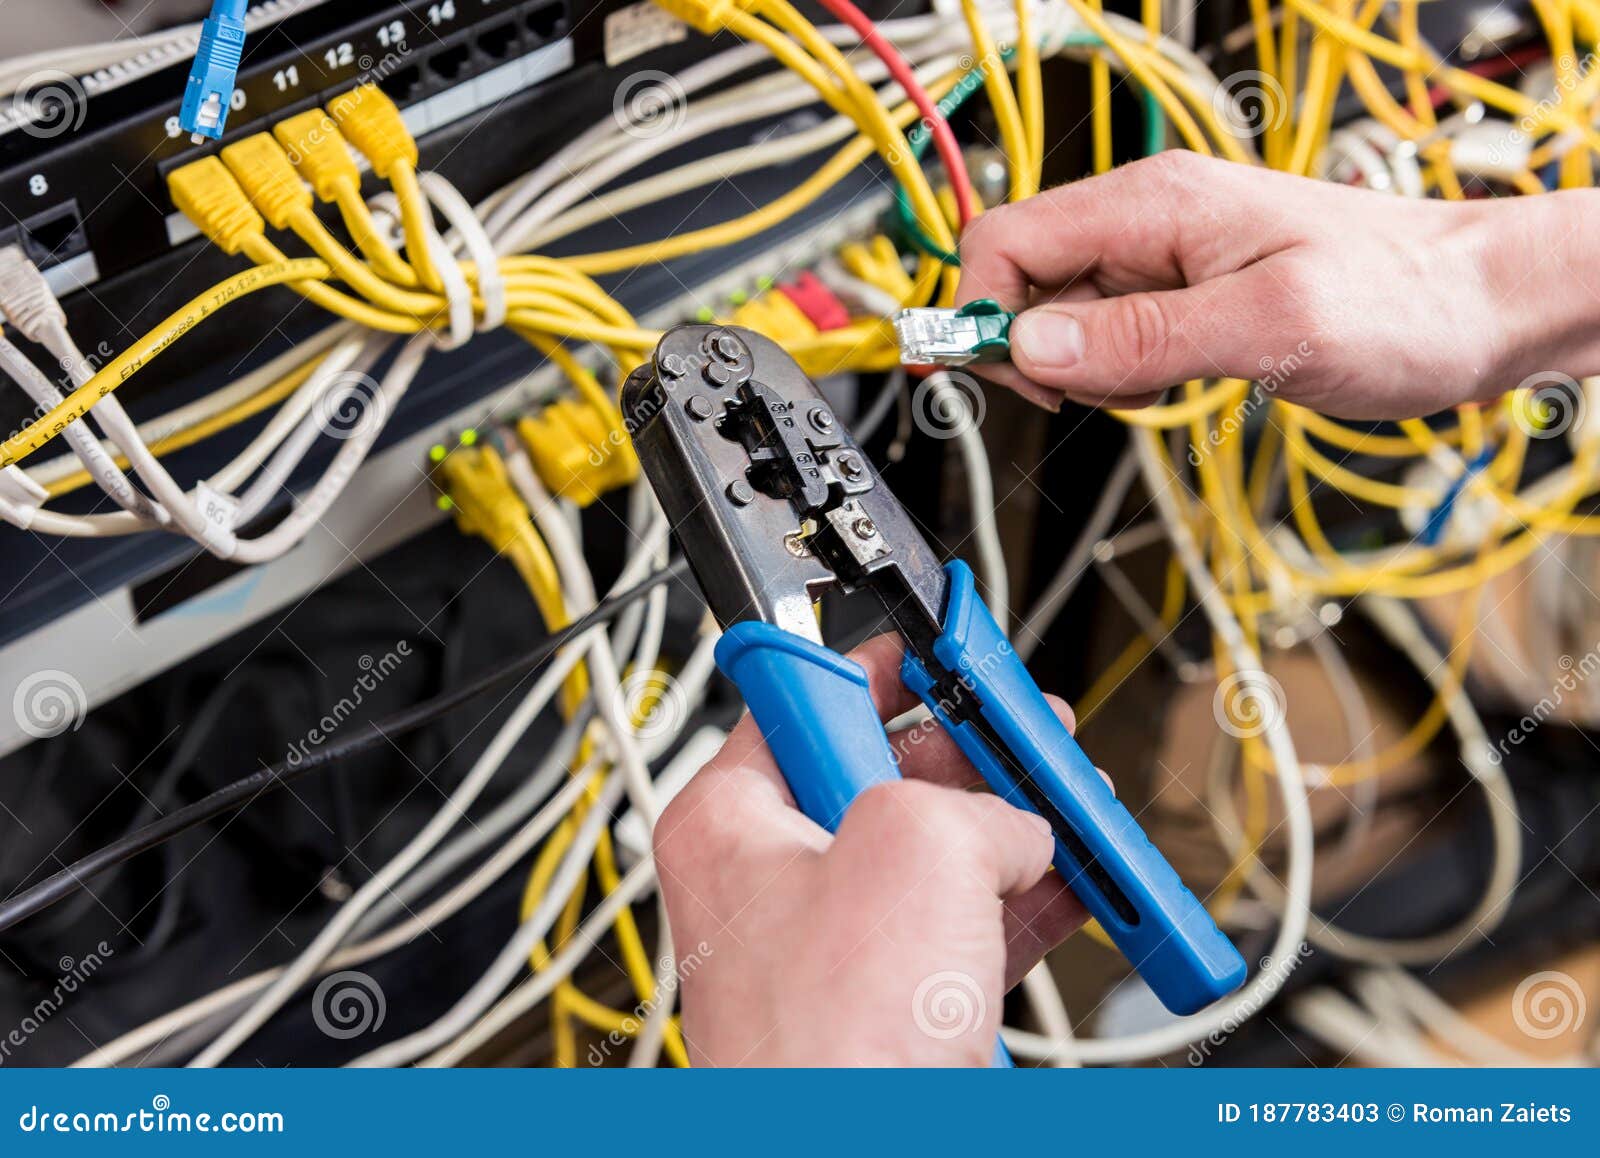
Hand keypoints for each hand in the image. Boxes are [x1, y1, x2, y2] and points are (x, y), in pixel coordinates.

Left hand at [651, 635, 1087, 1065]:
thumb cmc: (832, 1041)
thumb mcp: (914, 844)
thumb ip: (972, 799)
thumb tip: (1013, 821)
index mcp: (732, 820)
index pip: (801, 700)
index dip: (877, 664)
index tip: (931, 644)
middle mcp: (770, 882)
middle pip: (880, 778)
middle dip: (968, 753)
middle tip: (1025, 730)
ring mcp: (829, 951)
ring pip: (932, 859)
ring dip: (1011, 828)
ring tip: (1072, 801)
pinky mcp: (886, 1012)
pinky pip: (961, 934)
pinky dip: (1022, 907)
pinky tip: (1077, 884)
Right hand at [956, 151, 1599, 418]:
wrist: (1479, 309)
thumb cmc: (1403, 302)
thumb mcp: (1267, 328)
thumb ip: (1140, 338)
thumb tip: (1029, 341)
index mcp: (1153, 206)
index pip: (1005, 242)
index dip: (985, 314)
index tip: (1004, 378)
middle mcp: (1147, 224)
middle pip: (1023, 282)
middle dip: (1036, 352)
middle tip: (1095, 395)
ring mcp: (1162, 261)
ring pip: (1062, 319)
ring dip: (1085, 371)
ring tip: (1162, 385)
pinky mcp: (1181, 297)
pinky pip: (1108, 339)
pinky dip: (1120, 377)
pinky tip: (1176, 383)